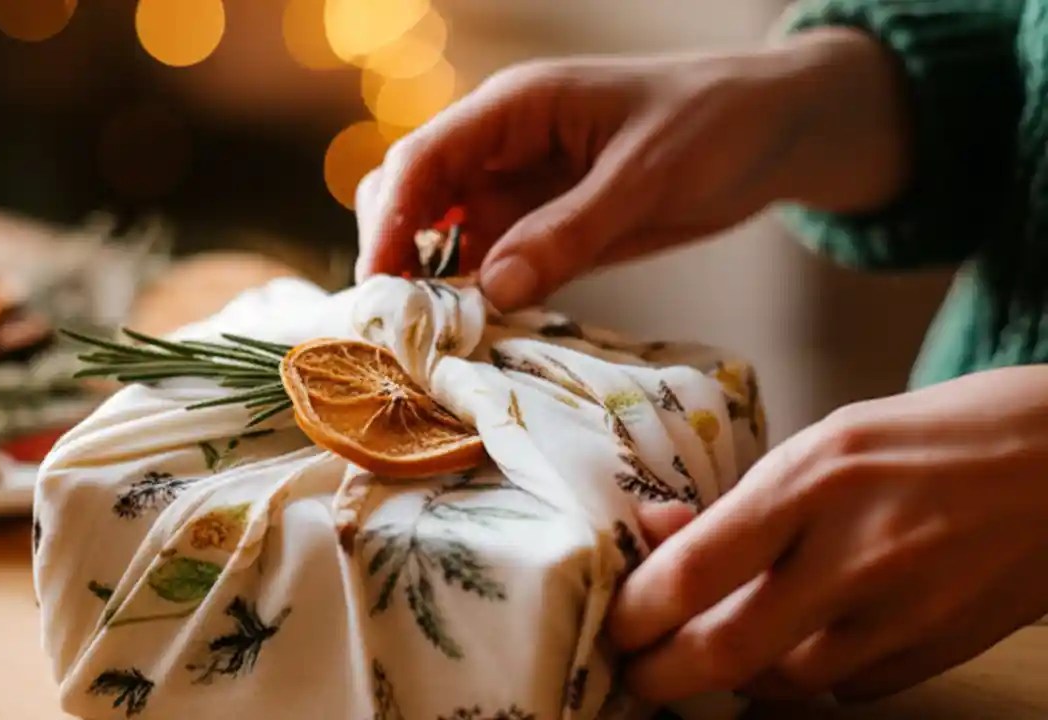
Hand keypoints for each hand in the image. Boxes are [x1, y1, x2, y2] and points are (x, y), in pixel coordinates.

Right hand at [355, 28, 907, 309]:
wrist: (779, 132)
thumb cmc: (717, 124)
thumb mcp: (647, 176)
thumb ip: (570, 231)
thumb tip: (493, 290)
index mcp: (515, 109)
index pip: (422, 161)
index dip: (390, 223)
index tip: (381, 289)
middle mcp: (502, 152)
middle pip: (412, 199)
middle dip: (396, 255)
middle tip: (404, 328)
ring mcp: (520, 195)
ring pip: (445, 242)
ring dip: (434, 289)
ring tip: (434, 348)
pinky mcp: (546, 233)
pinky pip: (492, 270)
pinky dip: (478, 304)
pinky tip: (480, 342)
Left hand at [609, 365, 1047, 702]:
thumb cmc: (938, 436)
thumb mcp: (830, 438)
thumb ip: (742, 500)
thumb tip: (654, 537)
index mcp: (815, 480)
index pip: (696, 570)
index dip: (636, 613)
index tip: (613, 626)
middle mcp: (857, 553)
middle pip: (728, 650)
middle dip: (662, 676)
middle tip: (634, 675)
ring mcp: (904, 613)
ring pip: (783, 682)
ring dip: (734, 676)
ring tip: (710, 649)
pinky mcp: (938, 653)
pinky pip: (845, 688)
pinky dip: (806, 677)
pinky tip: (798, 645)